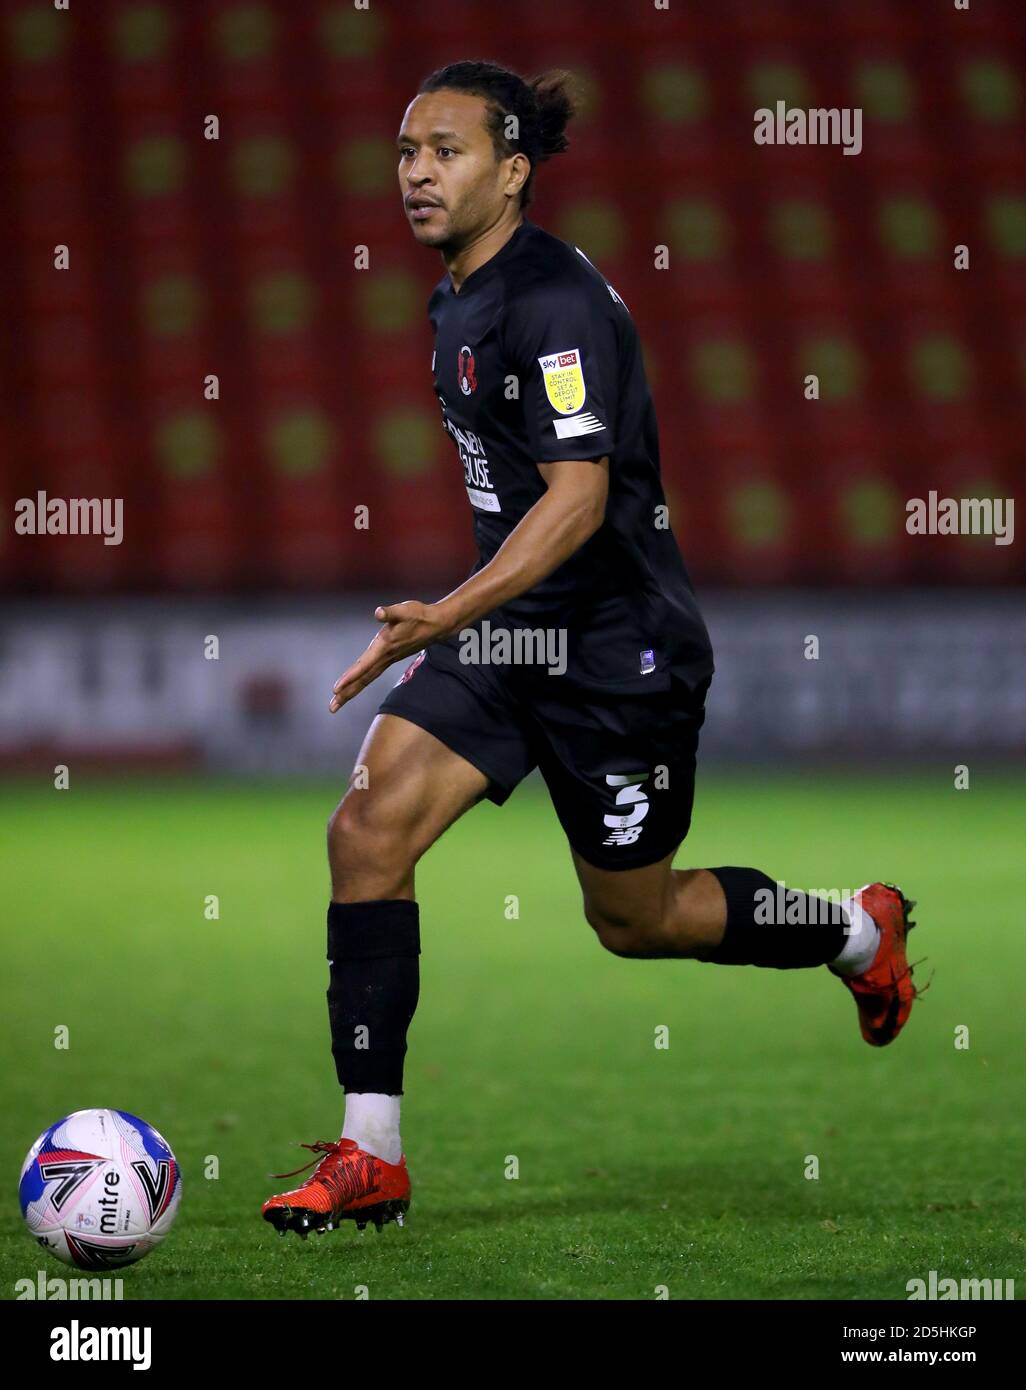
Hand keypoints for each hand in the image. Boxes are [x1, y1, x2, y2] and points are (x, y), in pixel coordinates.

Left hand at [329, 601, 447, 711]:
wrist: (437, 625)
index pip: (364, 665)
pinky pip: (371, 674)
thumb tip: (378, 612)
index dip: (350, 677)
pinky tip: (353, 686)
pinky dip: (360, 681)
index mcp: (384, 647)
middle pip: (363, 679)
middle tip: (332, 708)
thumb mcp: (404, 610)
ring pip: (366, 679)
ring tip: (337, 702)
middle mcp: (385, 657)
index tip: (336, 689)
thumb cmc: (419, 616)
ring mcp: (388, 659)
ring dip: (351, 691)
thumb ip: (390, 612)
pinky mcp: (390, 658)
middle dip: (347, 693)